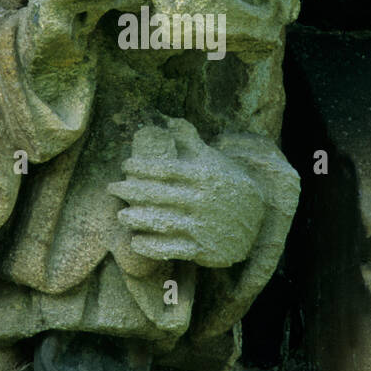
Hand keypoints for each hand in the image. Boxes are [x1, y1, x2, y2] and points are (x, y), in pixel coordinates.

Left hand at [107, 118, 264, 267]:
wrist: (257, 217)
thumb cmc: (227, 183)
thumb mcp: (213, 160)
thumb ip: (190, 140)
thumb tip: (169, 120)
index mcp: (203, 176)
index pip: (165, 169)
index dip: (141, 166)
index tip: (125, 165)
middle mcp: (202, 200)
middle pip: (158, 195)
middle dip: (131, 191)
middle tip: (112, 188)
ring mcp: (203, 226)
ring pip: (163, 222)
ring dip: (138, 219)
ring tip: (121, 215)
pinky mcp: (204, 249)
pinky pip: (173, 249)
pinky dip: (152, 247)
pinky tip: (136, 241)